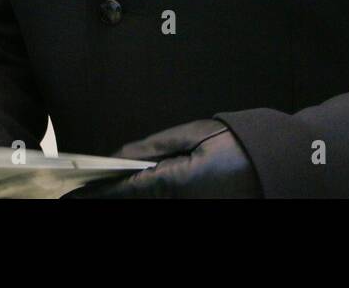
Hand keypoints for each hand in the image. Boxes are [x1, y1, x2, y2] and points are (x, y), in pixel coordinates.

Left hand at [64, 119, 259, 198]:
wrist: (278, 164)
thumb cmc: (240, 143)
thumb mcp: (194, 134)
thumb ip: (152, 148)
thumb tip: (119, 158)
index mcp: (173, 184)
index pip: (121, 192)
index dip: (93, 195)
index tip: (70, 196)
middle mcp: (177, 207)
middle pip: (130, 207)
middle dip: (105, 200)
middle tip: (78, 198)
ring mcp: (189, 213)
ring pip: (146, 211)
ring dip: (125, 203)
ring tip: (106, 195)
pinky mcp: (199, 211)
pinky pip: (166, 210)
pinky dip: (146, 203)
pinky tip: (137, 196)